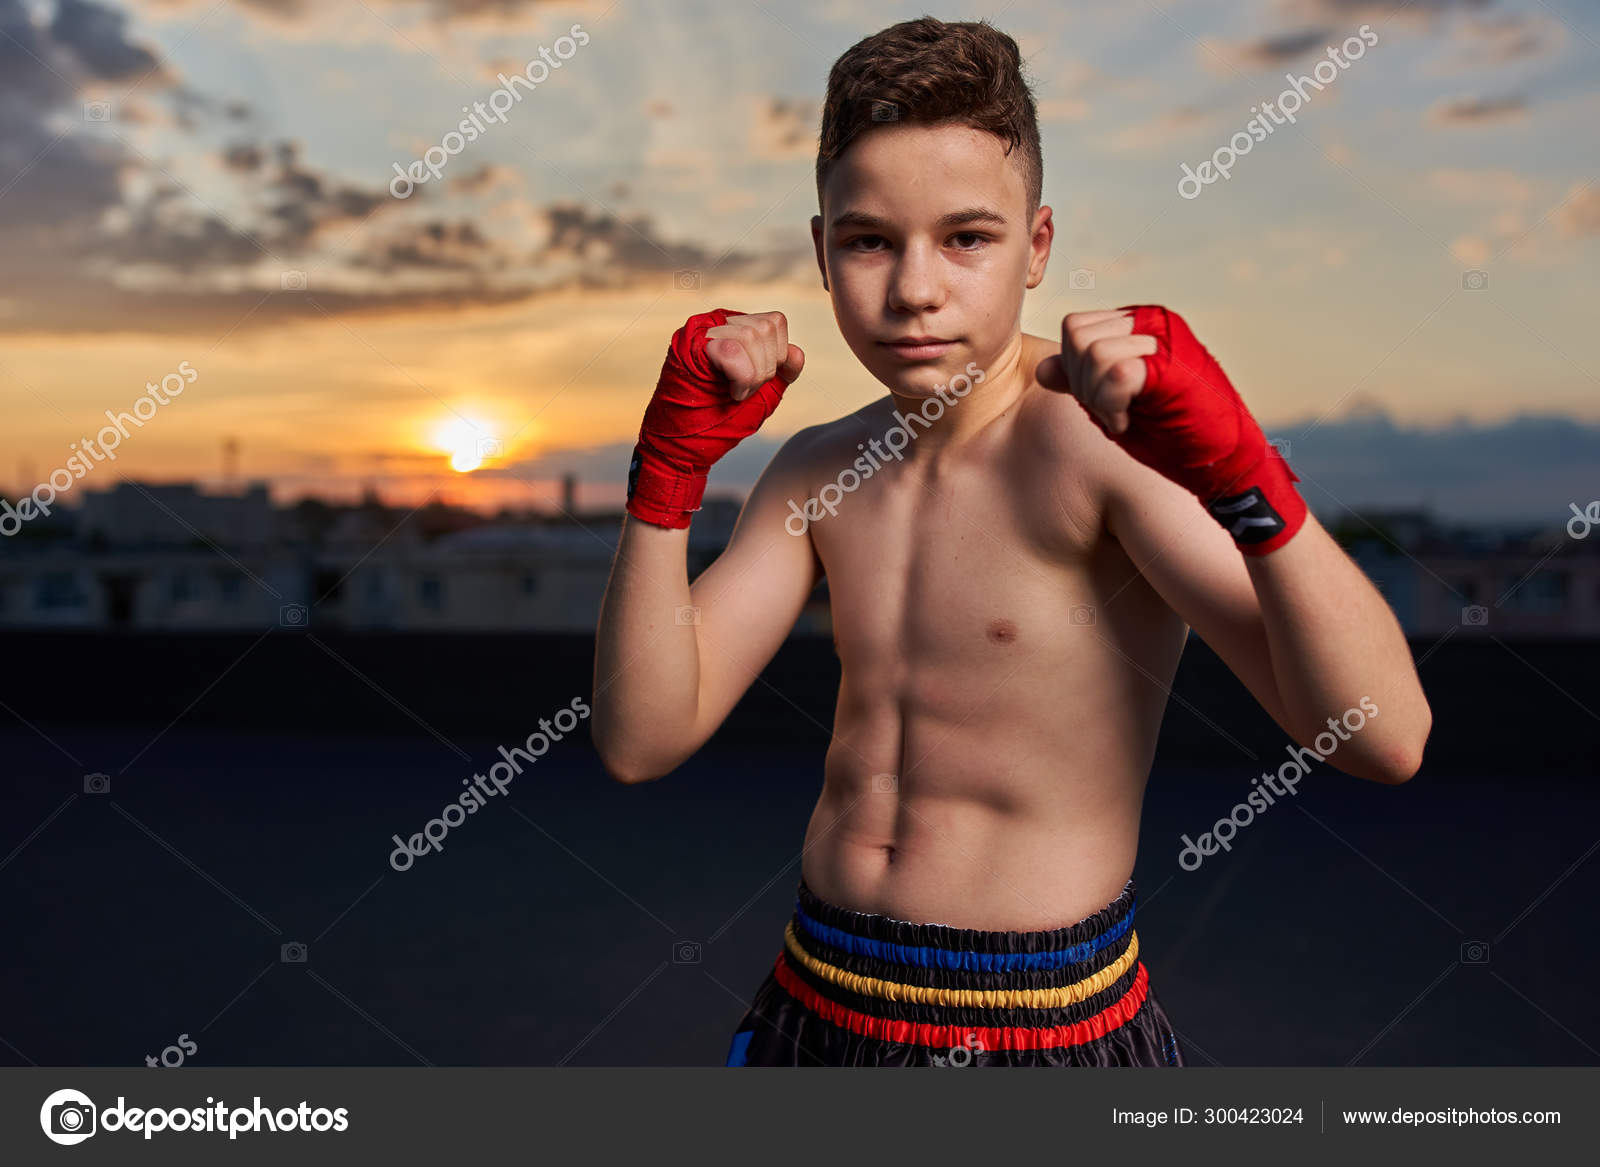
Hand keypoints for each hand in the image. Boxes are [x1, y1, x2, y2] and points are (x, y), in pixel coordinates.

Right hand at [626, 308, 802, 528]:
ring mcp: (701, 331)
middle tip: (745, 391)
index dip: (779, 356)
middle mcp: (718, 323)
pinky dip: (740, 376)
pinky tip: (731, 392)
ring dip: (752, 374)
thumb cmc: (719, 423)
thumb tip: (796, 352)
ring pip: (751, 334)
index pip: (775, 322)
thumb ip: (783, 373)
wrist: (683, 448)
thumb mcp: (763, 396)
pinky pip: (731, 348)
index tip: (757, 383)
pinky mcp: (689, 346)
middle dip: (766, 368)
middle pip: (767, 326)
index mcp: (736, 330)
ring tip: (736, 393)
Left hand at [1037, 305, 1306, 554]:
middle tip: (1113, 411)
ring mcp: (1165, 338)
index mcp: (1139, 325)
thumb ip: (1081, 383)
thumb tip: (1043, 368)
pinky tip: (1127, 425)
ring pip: (1091, 352)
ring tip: (1125, 417)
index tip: (1104, 401)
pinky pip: (1113, 374)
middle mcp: (1153, 321)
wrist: (1224, 466)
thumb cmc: (1173, 439)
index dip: (1075, 371)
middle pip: (1076, 334)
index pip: (1075, 328)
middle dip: (1082, 382)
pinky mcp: (1172, 363)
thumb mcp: (1114, 406)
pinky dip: (1110, 407)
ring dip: (1096, 397)